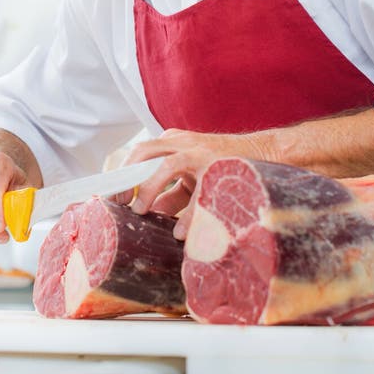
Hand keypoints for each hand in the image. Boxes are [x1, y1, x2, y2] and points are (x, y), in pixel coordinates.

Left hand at [117, 129, 255, 238]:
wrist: (263, 153)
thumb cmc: (221, 166)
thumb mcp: (191, 178)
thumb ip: (170, 193)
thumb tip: (150, 212)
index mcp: (173, 143)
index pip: (139, 152)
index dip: (122, 172)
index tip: (111, 195)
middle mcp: (183, 143)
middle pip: (145, 151)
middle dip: (129, 177)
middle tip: (121, 202)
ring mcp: (201, 153)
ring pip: (166, 165)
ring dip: (150, 188)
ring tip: (140, 210)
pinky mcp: (217, 168)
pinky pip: (197, 191)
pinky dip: (186, 212)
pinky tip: (180, 231)